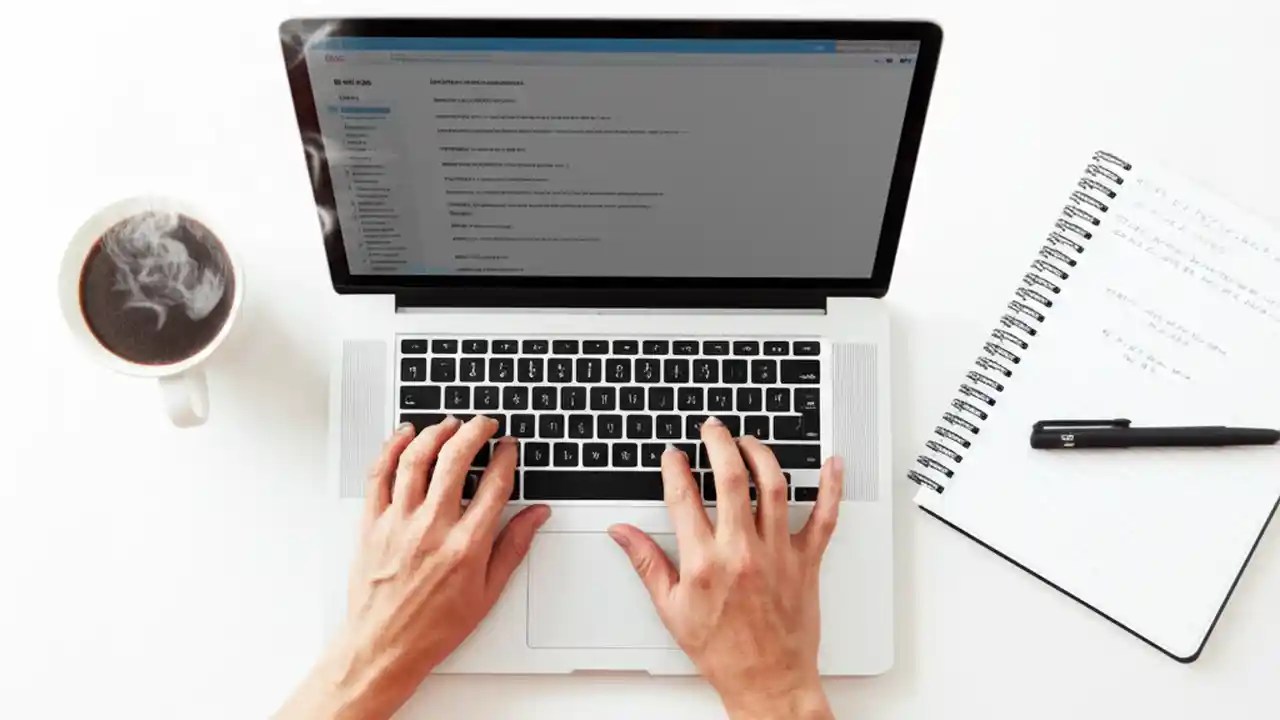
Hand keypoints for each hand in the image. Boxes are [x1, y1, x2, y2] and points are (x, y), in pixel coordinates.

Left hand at [277, 416, 549, 719]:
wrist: (383, 647)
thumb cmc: (434, 627)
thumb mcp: (488, 592)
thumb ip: (514, 546)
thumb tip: (536, 515)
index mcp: (466, 546)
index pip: (493, 485)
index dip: (505, 457)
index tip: (509, 446)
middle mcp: (432, 528)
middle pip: (455, 459)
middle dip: (475, 431)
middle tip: (484, 424)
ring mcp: (398, 523)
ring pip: (416, 459)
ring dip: (436, 433)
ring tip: (450, 423)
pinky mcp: (372, 524)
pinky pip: (379, 474)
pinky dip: (392, 448)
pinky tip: (404, 436)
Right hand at [608, 417, 842, 719]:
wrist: (767, 681)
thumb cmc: (721, 651)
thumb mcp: (671, 609)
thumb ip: (646, 562)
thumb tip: (621, 532)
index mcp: (703, 563)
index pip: (684, 497)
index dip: (675, 467)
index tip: (673, 454)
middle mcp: (741, 552)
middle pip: (732, 478)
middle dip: (719, 443)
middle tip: (713, 429)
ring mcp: (777, 553)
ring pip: (775, 486)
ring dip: (761, 454)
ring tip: (750, 440)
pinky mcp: (806, 561)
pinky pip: (824, 517)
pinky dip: (830, 488)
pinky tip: (831, 465)